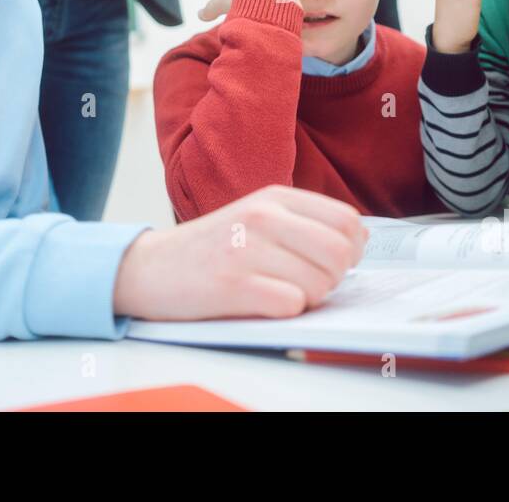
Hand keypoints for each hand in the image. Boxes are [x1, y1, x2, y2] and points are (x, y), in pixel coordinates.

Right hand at [112, 185, 366, 319]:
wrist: (148, 268)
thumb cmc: (211, 248)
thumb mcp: (257, 217)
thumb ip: (306, 222)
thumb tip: (360, 237)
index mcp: (274, 197)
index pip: (347, 220)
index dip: (350, 249)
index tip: (330, 262)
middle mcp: (263, 217)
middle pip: (340, 253)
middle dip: (333, 278)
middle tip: (307, 283)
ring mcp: (247, 249)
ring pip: (319, 284)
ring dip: (307, 299)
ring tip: (276, 292)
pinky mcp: (232, 285)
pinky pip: (291, 305)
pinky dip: (284, 312)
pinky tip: (261, 303)